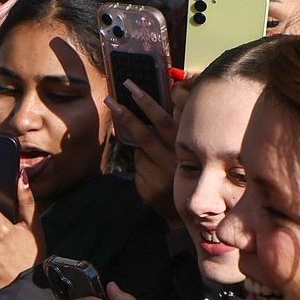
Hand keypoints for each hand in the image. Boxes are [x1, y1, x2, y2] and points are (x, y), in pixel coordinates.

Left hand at [106, 82, 180, 225]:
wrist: (187, 211)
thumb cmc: (187, 171)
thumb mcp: (189, 148)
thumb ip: (176, 129)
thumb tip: (160, 103)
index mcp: (185, 146)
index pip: (164, 120)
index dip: (147, 103)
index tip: (132, 88)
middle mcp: (174, 161)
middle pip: (144, 134)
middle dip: (126, 116)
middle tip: (110, 100)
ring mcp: (160, 177)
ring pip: (139, 154)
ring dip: (142, 152)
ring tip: (158, 162)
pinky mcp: (149, 191)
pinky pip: (138, 171)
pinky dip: (142, 170)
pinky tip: (154, 178)